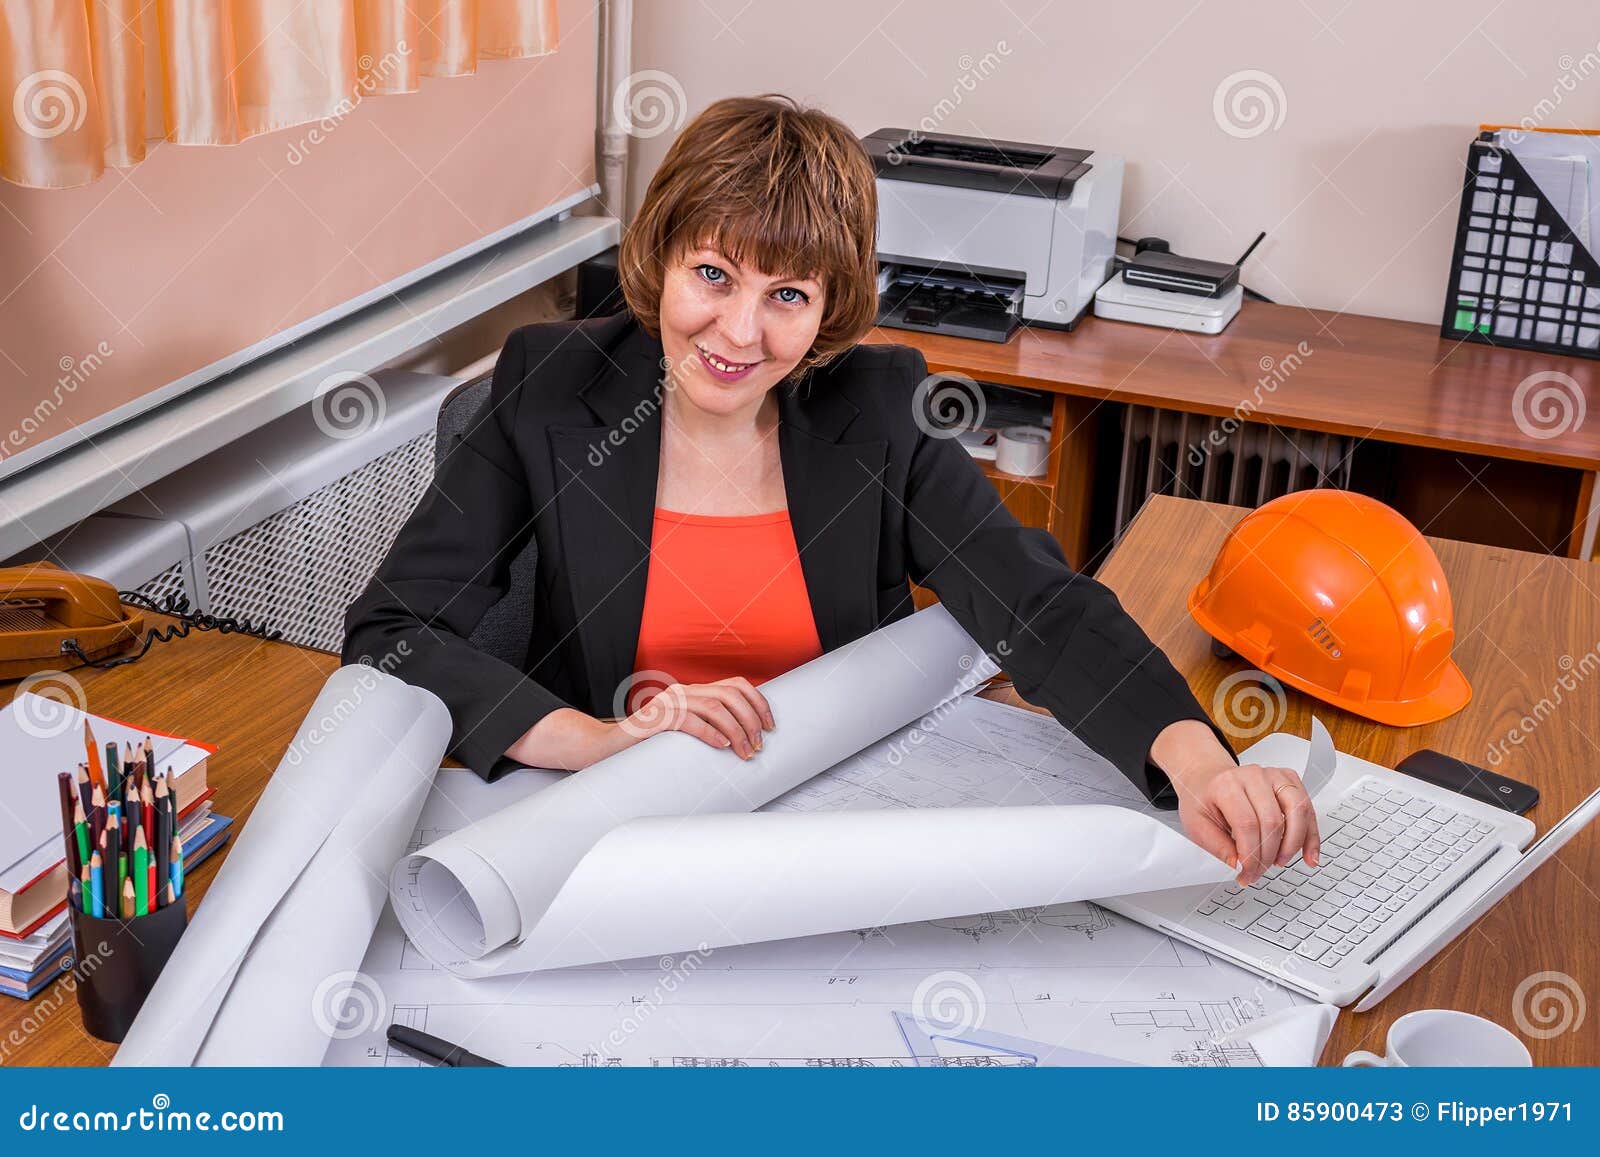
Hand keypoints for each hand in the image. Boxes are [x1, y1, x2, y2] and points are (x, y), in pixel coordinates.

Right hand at [616, 676, 774, 758]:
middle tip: (758, 745)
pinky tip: (722, 747)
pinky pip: (690, 721)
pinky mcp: (656, 718)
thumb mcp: (684, 729)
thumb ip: (706, 725)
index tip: (770, 726)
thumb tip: (745, 738)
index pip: (736, 685)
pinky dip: (711, 734)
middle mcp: (683, 691)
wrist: (608, 747)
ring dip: (737, 731)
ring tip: (745, 751)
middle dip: (751, 720)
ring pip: (715, 707)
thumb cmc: (650, 743)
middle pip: (730, 695)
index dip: (758, 703)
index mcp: (693, 691)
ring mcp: (669, 702)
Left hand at [1174, 761, 1321, 884]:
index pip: (1247, 824)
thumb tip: (1239, 865)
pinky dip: (1311, 835)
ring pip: (1298, 811)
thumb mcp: (1196, 824)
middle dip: (1269, 855)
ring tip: (1280, 862)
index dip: (1251, 855)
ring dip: (1294, 844)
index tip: (1247, 874)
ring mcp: (1273, 775)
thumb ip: (1217, 846)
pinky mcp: (1289, 780)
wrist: (1207, 778)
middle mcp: (1252, 776)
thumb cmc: (1204, 799)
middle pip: (1273, 821)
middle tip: (1259, 872)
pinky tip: (1309, 855)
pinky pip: (1307, 808)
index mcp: (1226, 785)